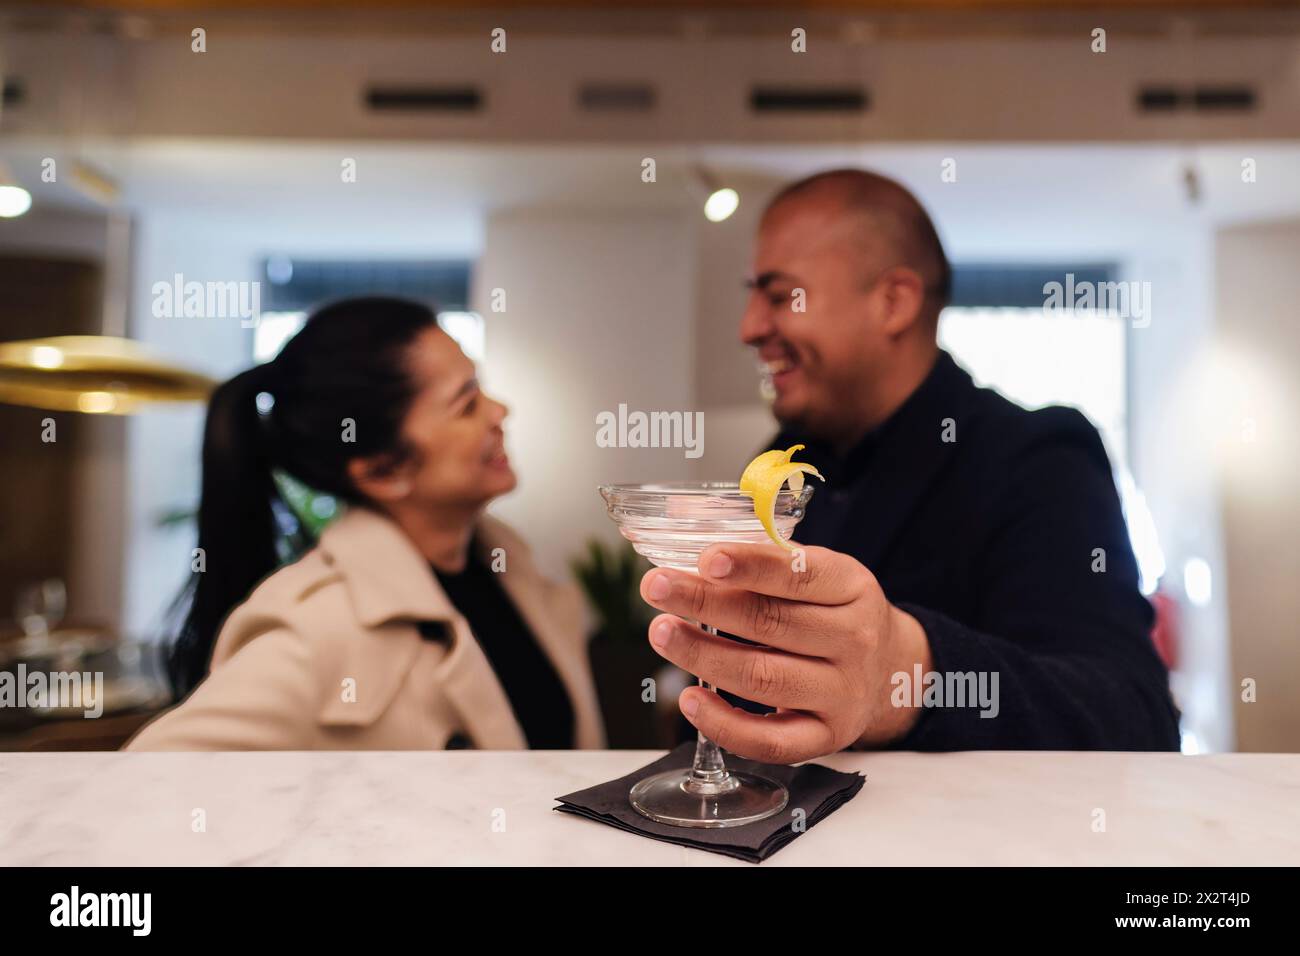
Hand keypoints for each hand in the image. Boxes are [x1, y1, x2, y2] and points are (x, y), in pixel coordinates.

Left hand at [639, 542, 932, 762]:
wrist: (888, 670)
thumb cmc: (833, 612)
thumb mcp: (819, 572)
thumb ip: (766, 560)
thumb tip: (690, 538)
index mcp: (851, 587)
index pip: (800, 574)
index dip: (751, 566)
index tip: (706, 558)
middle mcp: (854, 640)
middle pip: (771, 623)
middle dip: (705, 603)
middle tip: (657, 587)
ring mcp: (842, 693)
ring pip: (764, 678)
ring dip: (703, 656)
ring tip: (662, 632)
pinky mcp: (826, 737)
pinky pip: (771, 740)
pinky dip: (725, 724)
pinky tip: (689, 700)